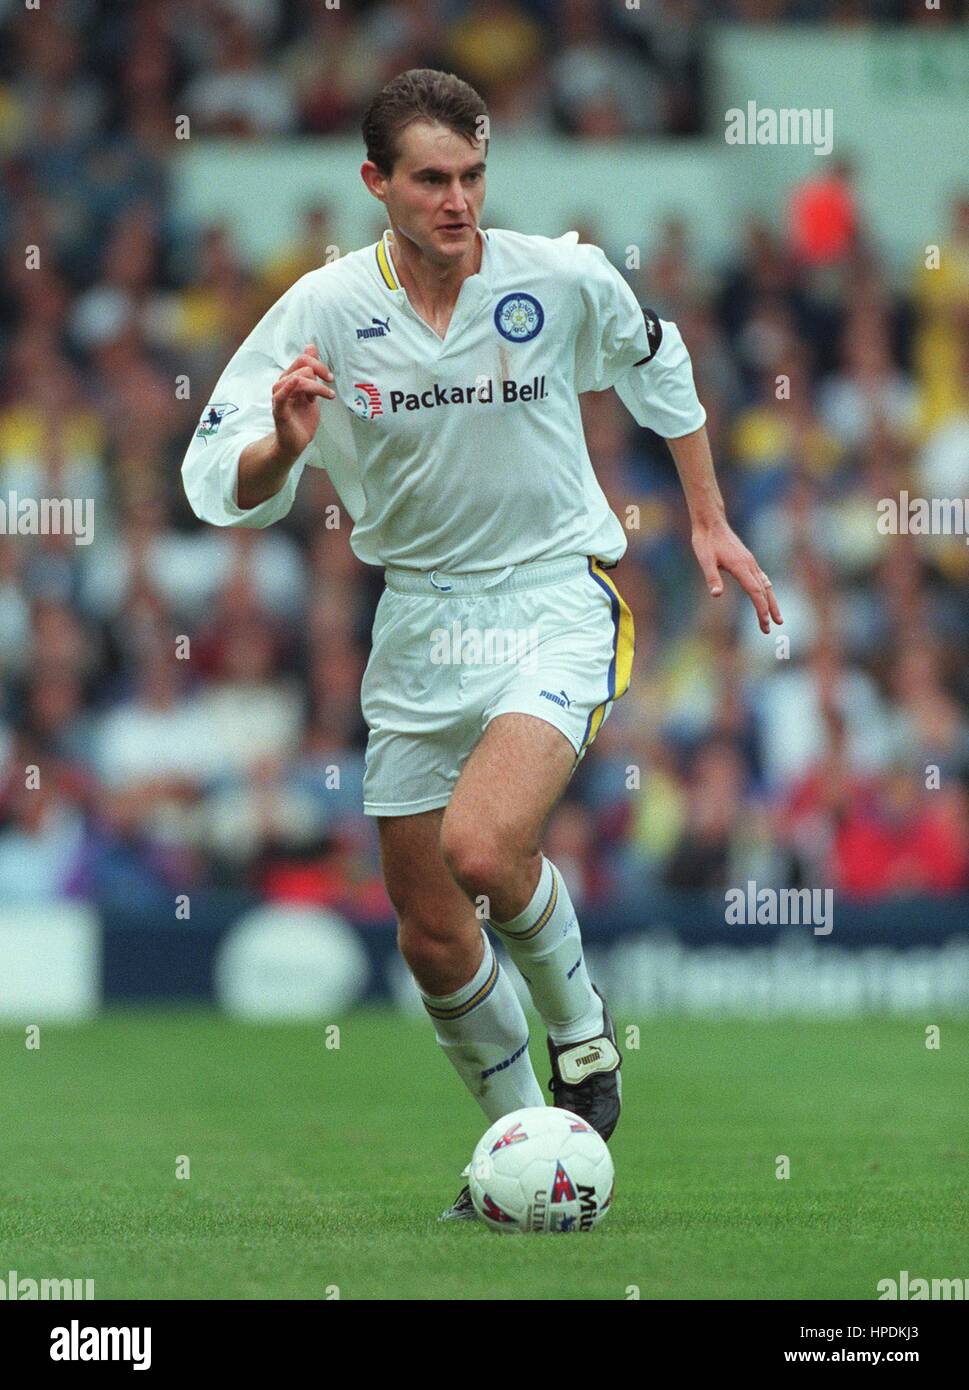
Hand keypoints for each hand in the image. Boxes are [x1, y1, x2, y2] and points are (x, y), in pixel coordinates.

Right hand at [271, 343, 335, 460]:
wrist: (295, 443)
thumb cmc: (301, 419)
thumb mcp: (311, 391)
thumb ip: (311, 371)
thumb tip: (311, 347)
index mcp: (290, 379)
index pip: (303, 359)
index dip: (318, 364)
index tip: (329, 377)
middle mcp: (283, 385)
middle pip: (302, 365)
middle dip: (320, 372)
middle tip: (329, 386)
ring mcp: (280, 397)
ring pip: (298, 378)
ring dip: (317, 387)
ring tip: (328, 396)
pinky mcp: (279, 411)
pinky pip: (281, 395)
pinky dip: (288, 387)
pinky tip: (296, 382)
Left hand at [691, 517, 782, 633]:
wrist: (711, 522)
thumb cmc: (706, 541)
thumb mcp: (705, 559)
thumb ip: (712, 577)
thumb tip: (716, 595)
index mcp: (741, 566)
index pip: (755, 592)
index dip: (761, 609)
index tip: (765, 623)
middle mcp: (750, 565)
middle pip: (764, 591)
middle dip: (769, 611)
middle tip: (771, 628)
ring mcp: (750, 562)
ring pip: (766, 585)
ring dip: (771, 602)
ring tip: (776, 617)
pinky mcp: (748, 560)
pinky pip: (762, 578)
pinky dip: (767, 590)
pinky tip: (767, 596)